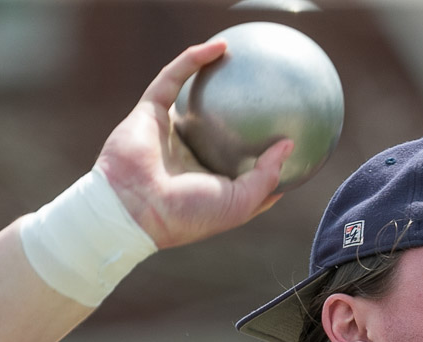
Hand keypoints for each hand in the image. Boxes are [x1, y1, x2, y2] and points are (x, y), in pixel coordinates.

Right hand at [96, 41, 294, 248]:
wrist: (134, 208)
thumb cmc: (187, 214)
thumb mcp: (239, 204)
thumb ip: (266, 176)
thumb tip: (288, 145)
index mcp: (205, 181)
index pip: (235, 165)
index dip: (259, 155)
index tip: (287, 140)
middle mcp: (186, 155)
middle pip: (215, 126)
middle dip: (236, 109)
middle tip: (266, 94)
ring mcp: (167, 132)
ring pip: (191, 96)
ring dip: (211, 73)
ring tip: (241, 58)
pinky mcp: (149, 111)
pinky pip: (173, 77)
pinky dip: (193, 60)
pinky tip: (220, 46)